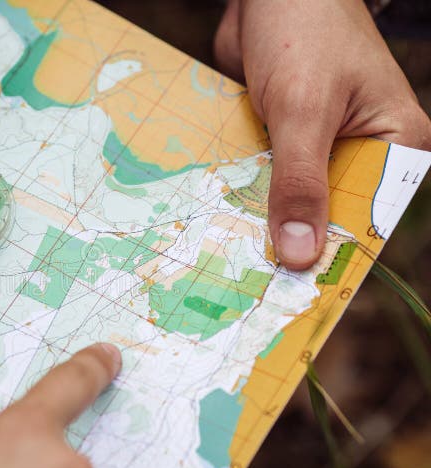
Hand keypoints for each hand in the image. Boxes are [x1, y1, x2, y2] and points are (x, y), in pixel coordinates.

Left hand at [215, 0, 430, 268]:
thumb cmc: (303, 31)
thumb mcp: (303, 111)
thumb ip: (300, 183)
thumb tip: (299, 257)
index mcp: (393, 145)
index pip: (368, 218)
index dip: (333, 259)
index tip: (293, 301)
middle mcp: (358, 151)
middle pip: (323, 214)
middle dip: (285, 243)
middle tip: (246, 294)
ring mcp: (315, 147)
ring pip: (285, 199)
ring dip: (255, 221)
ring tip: (220, 268)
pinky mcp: (278, 138)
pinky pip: (259, 176)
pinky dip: (237, 193)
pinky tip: (209, 223)